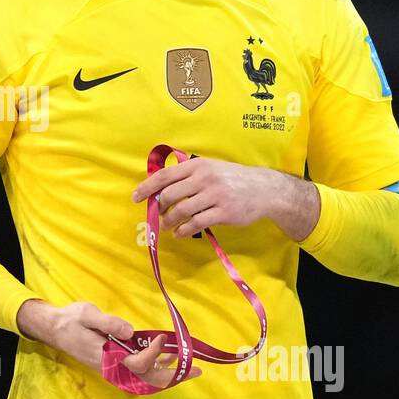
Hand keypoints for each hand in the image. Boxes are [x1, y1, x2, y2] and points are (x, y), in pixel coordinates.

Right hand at [15, 299, 202, 389]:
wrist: (54, 329)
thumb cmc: (71, 320)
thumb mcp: (88, 314)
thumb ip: (109, 323)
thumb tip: (131, 332)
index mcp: (106, 358)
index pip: (138, 364)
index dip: (154, 353)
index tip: (162, 338)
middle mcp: (113, 369)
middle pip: (147, 380)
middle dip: (173, 376)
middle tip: (197, 370)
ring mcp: (114, 370)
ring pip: (146, 379)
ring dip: (168, 373)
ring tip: (189, 365)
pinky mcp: (116, 366)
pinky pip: (140, 373)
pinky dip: (157, 368)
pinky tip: (168, 358)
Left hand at [131, 157, 282, 236]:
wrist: (264, 189)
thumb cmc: (232, 179)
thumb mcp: (211, 168)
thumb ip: (188, 175)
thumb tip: (160, 188)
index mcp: (198, 165)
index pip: (165, 176)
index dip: (146, 187)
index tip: (134, 197)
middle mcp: (204, 178)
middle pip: (169, 195)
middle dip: (159, 208)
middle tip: (157, 216)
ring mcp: (214, 195)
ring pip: (180, 211)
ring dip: (169, 221)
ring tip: (167, 226)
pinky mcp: (223, 212)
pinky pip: (195, 224)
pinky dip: (183, 230)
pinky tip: (180, 233)